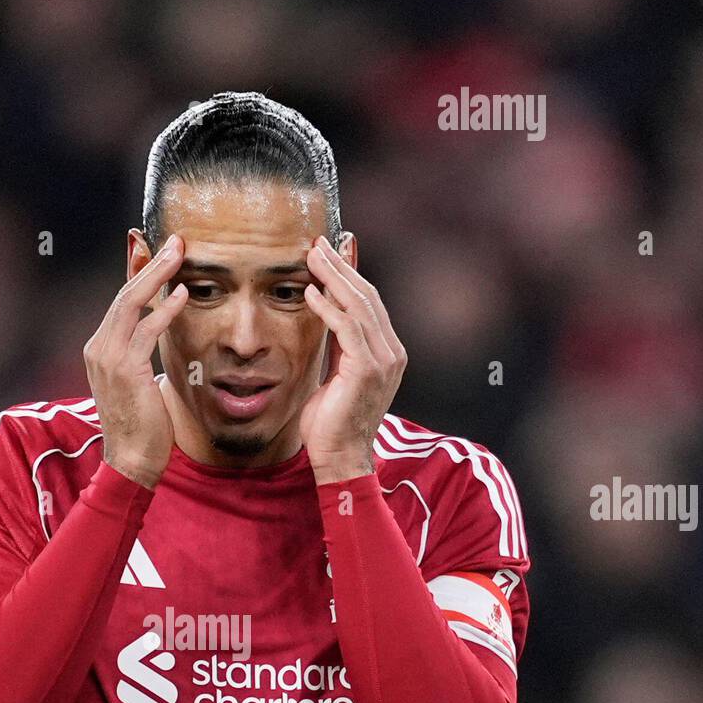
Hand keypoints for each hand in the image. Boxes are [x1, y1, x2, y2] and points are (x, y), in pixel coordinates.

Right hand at [83, 234, 188, 489]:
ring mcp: (108, 358)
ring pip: (131, 303)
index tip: (157, 251)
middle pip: (123, 294)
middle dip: (148, 263)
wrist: (130, 461)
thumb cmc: (141, 425)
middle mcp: (98, 348)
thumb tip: (156, 333)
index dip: (138, 273)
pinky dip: (165, 310)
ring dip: (157, 275)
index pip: (120, 302)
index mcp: (99, 349)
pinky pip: (147, 330)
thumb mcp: (138, 382)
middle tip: (174, 240)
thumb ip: (141, 355)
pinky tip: (183, 295)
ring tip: (180, 254)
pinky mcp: (126, 369)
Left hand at [300, 235, 406, 484]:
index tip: (331, 252)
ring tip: (312, 258)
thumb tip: (328, 314)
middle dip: (342, 267)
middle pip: (368, 297)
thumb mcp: (336, 374)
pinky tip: (311, 293)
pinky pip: (347, 329)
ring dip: (334, 279)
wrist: (340, 458)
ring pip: (360, 307)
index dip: (351, 274)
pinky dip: (328, 308)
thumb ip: (338, 345)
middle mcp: (392, 352)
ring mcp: (383, 361)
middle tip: (318, 244)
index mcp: (387, 352)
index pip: (370, 303)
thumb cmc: (332, 424)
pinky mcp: (367, 370)